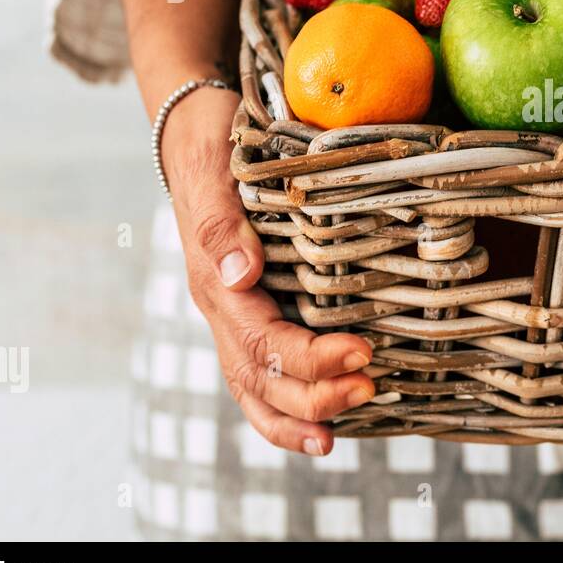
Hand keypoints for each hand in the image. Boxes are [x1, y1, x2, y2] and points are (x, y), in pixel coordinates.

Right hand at [162, 86, 374, 455]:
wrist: (194, 131)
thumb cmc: (209, 146)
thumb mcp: (212, 171)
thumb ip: (220, 224)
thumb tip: (241, 275)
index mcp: (214, 281)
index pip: (260, 340)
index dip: (310, 357)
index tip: (363, 352)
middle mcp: (222, 307)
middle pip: (258, 376)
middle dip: (312, 394)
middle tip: (368, 388)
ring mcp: (233, 314)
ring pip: (255, 386)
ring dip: (298, 413)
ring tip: (339, 432)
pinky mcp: (252, 310)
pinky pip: (262, 370)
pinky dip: (287, 404)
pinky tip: (324, 419)